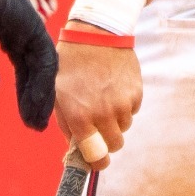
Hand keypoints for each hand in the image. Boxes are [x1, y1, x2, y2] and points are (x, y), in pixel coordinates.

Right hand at [0, 0, 58, 129]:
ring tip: (36, 122)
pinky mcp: (35, 29)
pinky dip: (42, 85)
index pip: (23, 71)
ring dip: (40, 98)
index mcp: (12, 36)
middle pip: (36, 75)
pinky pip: (43, 62)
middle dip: (35, 101)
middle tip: (36, 125)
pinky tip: (38, 104)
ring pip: (43, 72)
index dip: (23, 94)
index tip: (26, 116)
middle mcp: (26, 35)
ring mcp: (33, 31)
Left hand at [54, 25, 140, 170]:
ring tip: (103, 98)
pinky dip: (125, 105)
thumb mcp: (58, 93)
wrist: (95, 32)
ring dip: (115, 120)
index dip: (96, 162)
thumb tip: (76, 148)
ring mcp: (122, 103)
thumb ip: (66, 124)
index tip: (96, 160)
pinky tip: (113, 87)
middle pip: (115, 145)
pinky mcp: (136, 92)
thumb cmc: (70, 63)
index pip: (96, 157)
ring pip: (124, 127)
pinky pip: (133, 110)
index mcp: (80, 116)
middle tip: (98, 126)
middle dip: (107, 140)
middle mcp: (103, 113)